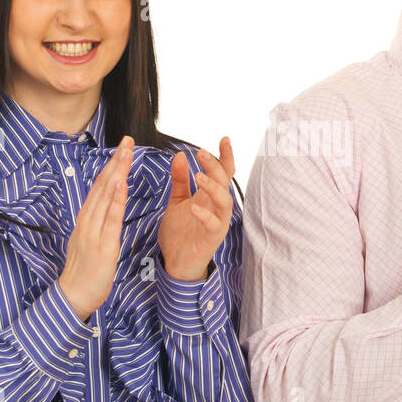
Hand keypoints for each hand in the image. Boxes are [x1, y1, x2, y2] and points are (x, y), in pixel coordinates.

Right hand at [59, 135, 132, 318]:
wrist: (73, 296)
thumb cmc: (84, 272)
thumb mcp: (89, 241)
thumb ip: (96, 223)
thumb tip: (105, 207)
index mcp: (86, 219)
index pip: (100, 187)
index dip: (111, 166)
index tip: (122, 149)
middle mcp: (88, 221)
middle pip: (103, 185)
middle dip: (116, 161)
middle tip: (127, 140)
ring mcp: (93, 232)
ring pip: (106, 196)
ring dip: (117, 172)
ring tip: (127, 152)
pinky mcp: (102, 245)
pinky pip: (110, 218)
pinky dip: (116, 199)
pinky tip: (121, 183)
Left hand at [158, 137, 235, 281]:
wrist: (176, 263)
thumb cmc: (180, 233)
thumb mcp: (177, 201)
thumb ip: (180, 180)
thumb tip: (181, 156)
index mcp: (209, 197)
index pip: (223, 173)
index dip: (225, 156)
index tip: (224, 139)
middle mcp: (216, 208)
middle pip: (224, 182)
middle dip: (215, 166)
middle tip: (202, 152)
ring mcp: (217, 223)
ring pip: (224, 202)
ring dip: (213, 188)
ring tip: (199, 176)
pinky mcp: (211, 238)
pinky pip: (213, 225)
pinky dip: (205, 215)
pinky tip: (193, 207)